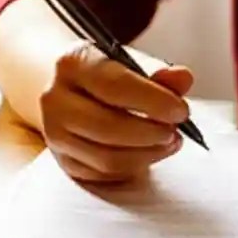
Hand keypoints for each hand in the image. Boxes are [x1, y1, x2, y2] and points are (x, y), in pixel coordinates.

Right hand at [39, 43, 193, 182]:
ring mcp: (55, 134)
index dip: (152, 101)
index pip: (113, 85)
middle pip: (107, 126)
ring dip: (146, 153)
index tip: (180, 110)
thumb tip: (183, 78)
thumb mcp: (131, 63)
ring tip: (170, 142)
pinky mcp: (64, 161)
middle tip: (175, 130)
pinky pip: (103, 174)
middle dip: (150, 132)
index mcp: (72, 63)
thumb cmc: (107, 75)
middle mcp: (55, 99)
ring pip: (106, 157)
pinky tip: (151, 153)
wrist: (70, 90)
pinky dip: (134, 167)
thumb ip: (159, 72)